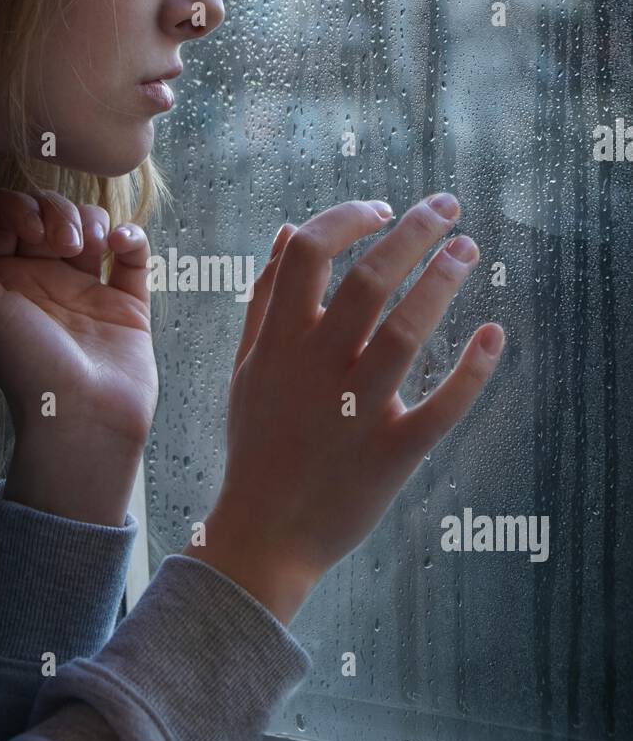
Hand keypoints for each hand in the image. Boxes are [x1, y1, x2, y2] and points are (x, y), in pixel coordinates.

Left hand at [0, 184, 157, 464]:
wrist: (83, 415)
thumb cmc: (24, 363)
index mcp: (3, 282)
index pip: (6, 217)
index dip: (16, 207)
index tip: (26, 229)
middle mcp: (43, 282)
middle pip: (49, 214)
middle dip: (55, 211)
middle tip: (60, 243)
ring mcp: (87, 291)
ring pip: (91, 225)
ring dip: (90, 219)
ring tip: (87, 247)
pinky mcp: (127, 304)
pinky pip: (134, 254)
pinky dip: (131, 237)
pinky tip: (119, 244)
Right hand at [201, 195, 504, 620]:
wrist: (264, 535)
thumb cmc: (257, 446)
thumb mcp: (247, 367)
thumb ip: (264, 299)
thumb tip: (286, 230)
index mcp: (279, 343)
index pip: (309, 254)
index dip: (348, 217)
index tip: (381, 207)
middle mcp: (316, 369)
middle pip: (368, 280)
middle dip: (412, 233)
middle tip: (448, 206)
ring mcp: (355, 412)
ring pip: (404, 333)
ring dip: (441, 283)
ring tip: (469, 250)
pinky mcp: (392, 454)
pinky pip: (441, 408)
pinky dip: (472, 371)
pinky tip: (493, 335)